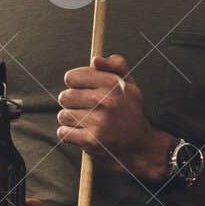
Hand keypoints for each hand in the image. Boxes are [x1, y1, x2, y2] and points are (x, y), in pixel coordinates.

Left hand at [56, 54, 171, 177]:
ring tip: (85, 122)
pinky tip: (82, 133)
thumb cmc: (131, 112)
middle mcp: (105, 101)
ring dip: (70, 120)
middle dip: (71, 103)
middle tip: (84, 108)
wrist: (141, 146)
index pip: (71, 77)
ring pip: (63, 115)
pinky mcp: (91, 140)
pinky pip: (63, 132)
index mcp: (112, 84)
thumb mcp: (130, 85)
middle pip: (64, 96)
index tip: (81, 89)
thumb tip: (95, 59)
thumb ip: (116, 65)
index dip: (74, 83)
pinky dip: (69, 134)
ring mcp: (98, 122)